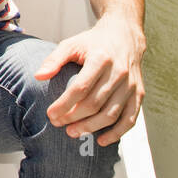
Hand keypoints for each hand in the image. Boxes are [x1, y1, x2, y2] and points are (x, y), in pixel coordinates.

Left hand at [35, 13, 145, 146]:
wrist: (124, 36)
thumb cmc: (93, 42)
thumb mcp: (71, 44)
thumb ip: (54, 59)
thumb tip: (38, 76)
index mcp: (100, 59)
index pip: (81, 88)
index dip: (64, 104)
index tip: (50, 114)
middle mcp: (119, 73)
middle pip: (94, 103)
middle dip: (73, 117)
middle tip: (57, 123)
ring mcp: (131, 85)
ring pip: (111, 114)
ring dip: (91, 127)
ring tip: (72, 132)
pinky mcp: (139, 94)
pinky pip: (130, 119)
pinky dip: (117, 133)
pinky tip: (101, 140)